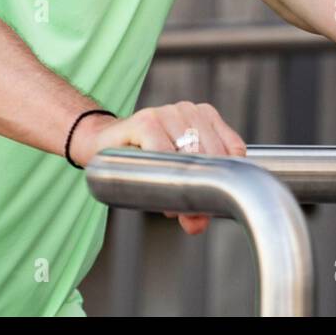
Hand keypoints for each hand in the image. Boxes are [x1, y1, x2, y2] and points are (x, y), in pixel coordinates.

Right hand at [69, 101, 247, 234]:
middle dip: (203, 190)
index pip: (233, 149)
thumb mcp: (175, 176)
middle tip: (188, 213)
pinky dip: (162, 175)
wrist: (103, 144)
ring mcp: (167, 112)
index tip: (212, 201)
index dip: (224, 180)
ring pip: (189, 156)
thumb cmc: (145, 159)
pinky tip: (155, 186)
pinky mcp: (145, 121)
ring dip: (182, 187)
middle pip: (212, 156)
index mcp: (205, 116)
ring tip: (170, 205)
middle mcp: (189, 110)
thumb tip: (198, 224)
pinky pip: (163, 152)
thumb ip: (193, 199)